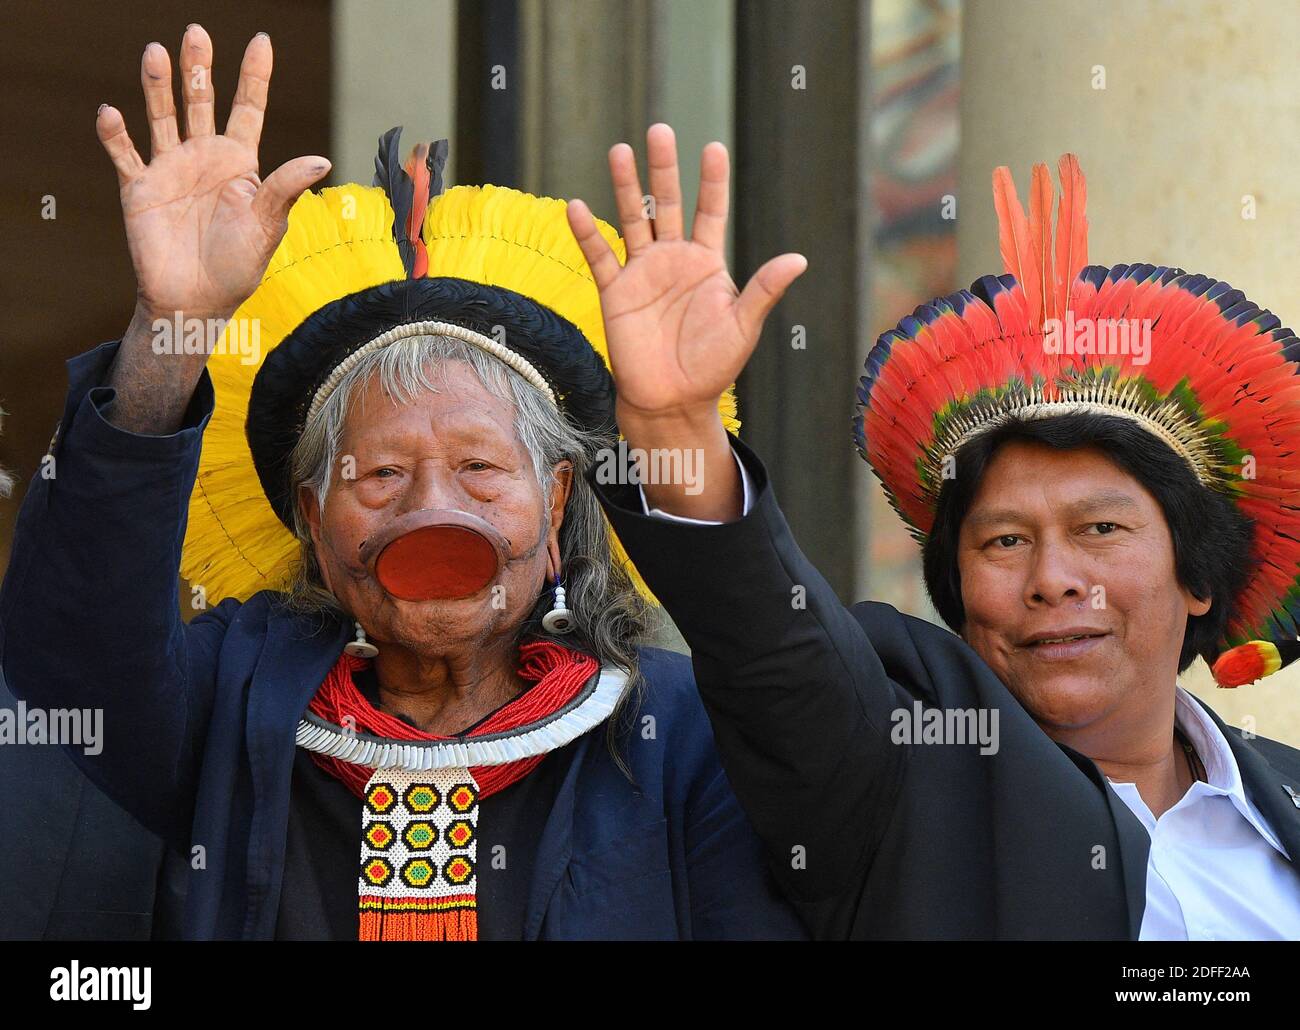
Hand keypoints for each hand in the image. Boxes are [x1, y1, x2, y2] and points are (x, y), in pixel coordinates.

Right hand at [97, 25, 330, 326]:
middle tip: (196, 32)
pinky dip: (115, 134)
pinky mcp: (140, 188)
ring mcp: (171, 169)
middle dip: (199, 68)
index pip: (249, 110)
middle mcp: (204, 158)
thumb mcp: (268, 226)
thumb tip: (321, 160)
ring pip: (162, 116)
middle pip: (201, 101)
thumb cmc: (239, 267)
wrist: (198, 300)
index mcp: (240, 164)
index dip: (255, 76)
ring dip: (157, 86)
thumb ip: (286, 188)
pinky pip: (124, 154)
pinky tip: (111, 112)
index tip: (260, 40)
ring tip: (156, 52)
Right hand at [566, 123, 805, 429]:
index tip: (714, 147)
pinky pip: (600, 257)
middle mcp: (673, 260)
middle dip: (664, 168)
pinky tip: (578, 207)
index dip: (712, 181)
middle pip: (667, 203)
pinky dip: (588, 233)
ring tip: (620, 150)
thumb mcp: (744, 326)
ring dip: (626, 187)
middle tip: (660, 130)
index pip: (709, 212)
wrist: (672, 400)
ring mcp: (642, 273)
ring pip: (633, 219)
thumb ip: (764, 289)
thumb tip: (799, 259)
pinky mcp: (616, 293)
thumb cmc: (712, 366)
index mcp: (706, 263)